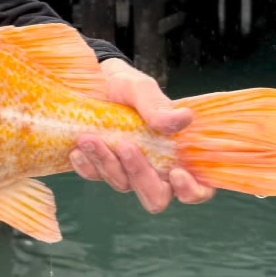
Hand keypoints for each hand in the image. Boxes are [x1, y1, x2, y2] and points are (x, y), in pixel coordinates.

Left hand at [68, 58, 215, 212]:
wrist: (92, 80)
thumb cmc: (125, 85)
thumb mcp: (140, 89)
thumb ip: (158, 106)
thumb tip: (184, 118)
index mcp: (177, 153)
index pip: (198, 188)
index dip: (191, 191)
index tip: (176, 173)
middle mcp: (154, 168)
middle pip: (156, 197)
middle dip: (140, 174)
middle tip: (125, 145)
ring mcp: (126, 170)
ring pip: (122, 184)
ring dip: (106, 163)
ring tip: (89, 137)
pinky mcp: (100, 167)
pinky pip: (95, 176)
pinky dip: (87, 166)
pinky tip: (77, 149)